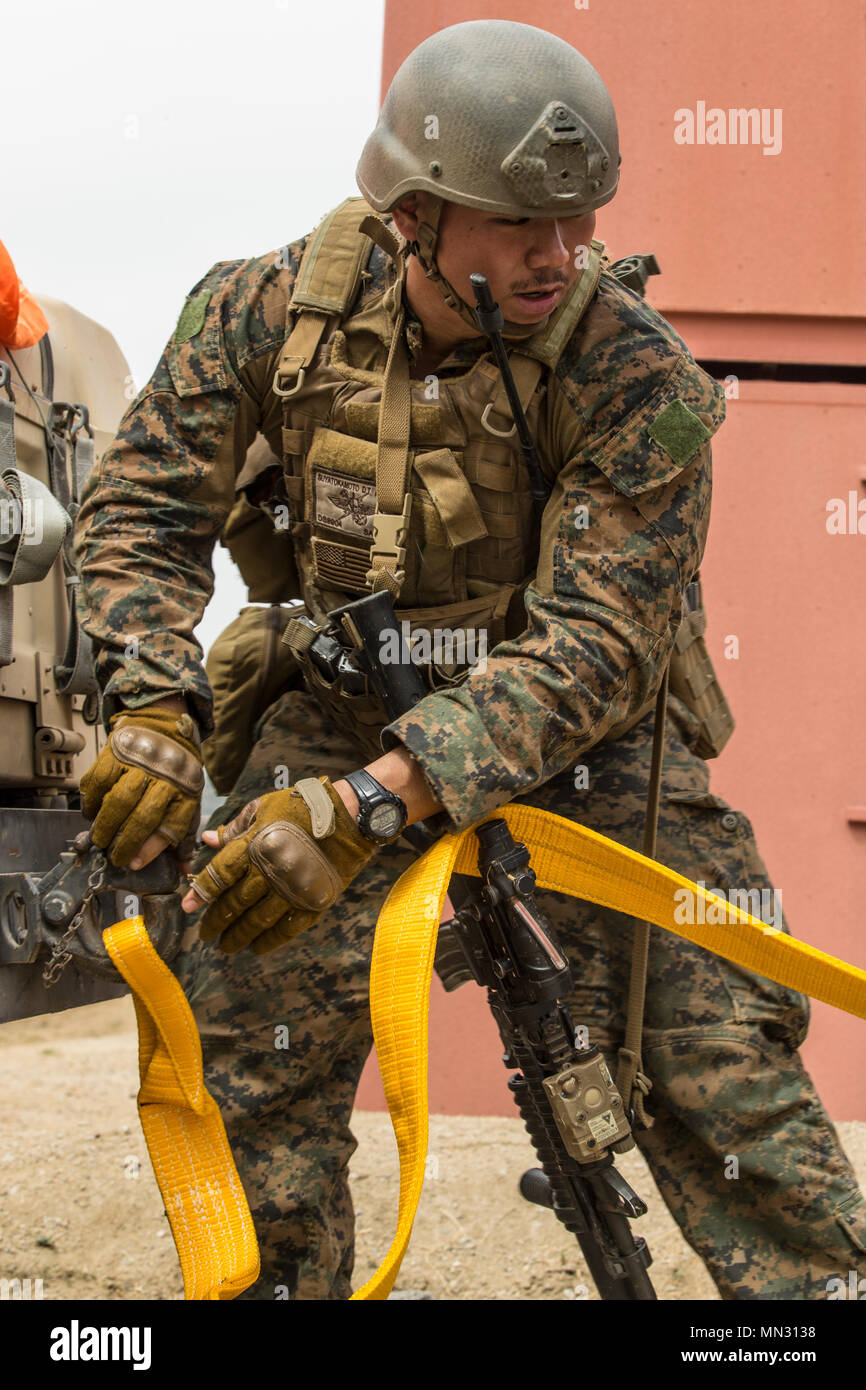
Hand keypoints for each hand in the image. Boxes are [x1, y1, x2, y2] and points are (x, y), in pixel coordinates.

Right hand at [79, 704, 203, 868]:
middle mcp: (164, 779)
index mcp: (184, 793)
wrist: (164, 730)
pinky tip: (91, 812)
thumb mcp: (188, 800)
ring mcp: (140, 765)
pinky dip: (91, 800)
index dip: (151, 849)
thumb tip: (183, 871)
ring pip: (119, 801)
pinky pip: (99, 781)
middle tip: (114, 856)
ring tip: (100, 839)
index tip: (135, 863)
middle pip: (143, 817)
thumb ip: (184, 835)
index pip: (170, 826)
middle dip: (125, 843)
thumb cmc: (175, 773)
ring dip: (106, 825)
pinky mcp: (117, 754)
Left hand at [181, 776, 378, 954]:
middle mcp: (269, 870)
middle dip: (216, 921)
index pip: (219, 875)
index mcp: (253, 845)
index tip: (188, 907)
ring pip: (257, 920)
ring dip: (239, 936)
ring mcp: (292, 888)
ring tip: (226, 946)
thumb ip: (235, 828)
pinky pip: (288, 927)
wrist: (349, 816)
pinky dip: (271, 941)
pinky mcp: (313, 900)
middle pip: (235, 903)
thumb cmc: (301, 806)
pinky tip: (257, 948)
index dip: (202, 893)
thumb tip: (207, 840)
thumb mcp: (263, 808)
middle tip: (205, 935)